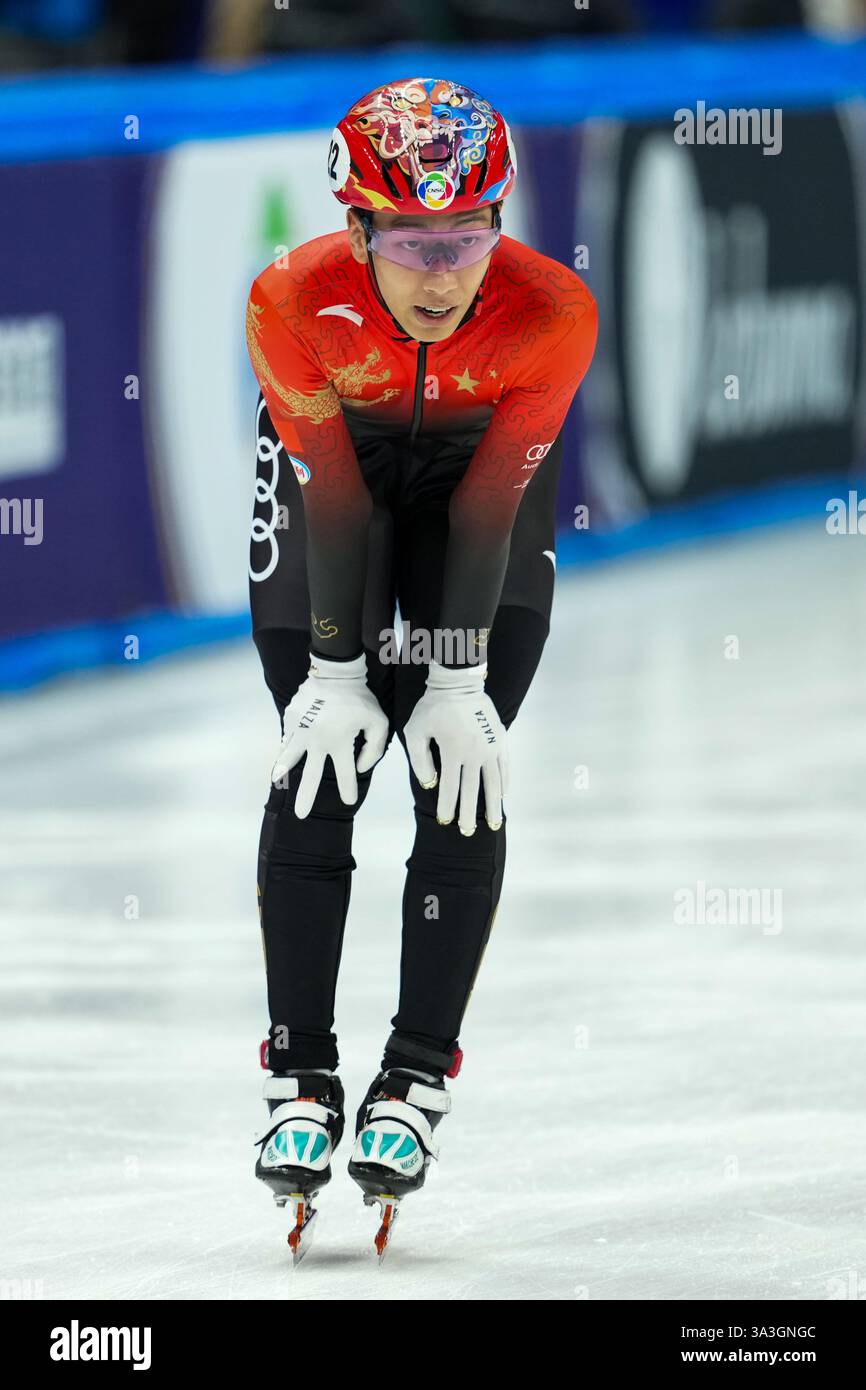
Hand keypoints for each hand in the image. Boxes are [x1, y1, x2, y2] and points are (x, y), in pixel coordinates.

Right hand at [273, 652, 388, 817]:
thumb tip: (359, 767)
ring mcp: (301, 730)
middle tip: (301, 815)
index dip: (348, 790)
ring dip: (283, 771)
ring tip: (277, 782)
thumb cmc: (359, 699)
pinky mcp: (291, 719)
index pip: (345, 775)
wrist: (335, 672)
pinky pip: (287, 738)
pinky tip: (282, 757)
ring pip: (289, 757)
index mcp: (340, 743)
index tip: (349, 802)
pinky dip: (285, 748)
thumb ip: (374, 748)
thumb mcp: (379, 722)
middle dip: (306, 797)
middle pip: (311, 776)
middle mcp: (318, 741)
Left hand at [404, 659, 507, 834]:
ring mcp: (490, 746)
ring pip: (493, 782)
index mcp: (452, 752)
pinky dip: (505, 781)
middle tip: (467, 833)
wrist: (458, 682)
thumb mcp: (415, 730)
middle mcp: (474, 753)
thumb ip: (419, 759)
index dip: (447, 807)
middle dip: (470, 814)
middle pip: (473, 791)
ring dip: (493, 805)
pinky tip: (504, 794)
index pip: (450, 788)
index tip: (445, 821)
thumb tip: (429, 783)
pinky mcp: (500, 739)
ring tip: (495, 823)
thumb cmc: (432, 706)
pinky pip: (505, 765)